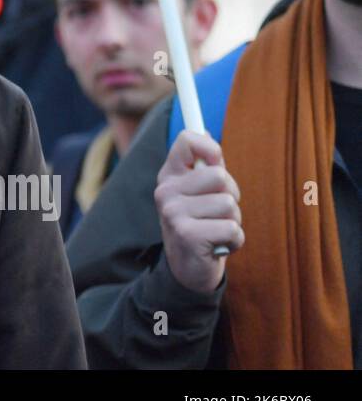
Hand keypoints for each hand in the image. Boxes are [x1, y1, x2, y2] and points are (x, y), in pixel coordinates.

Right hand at [155, 129, 244, 293]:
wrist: (188, 269)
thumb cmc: (200, 224)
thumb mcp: (197, 193)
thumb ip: (203, 166)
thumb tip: (204, 130)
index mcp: (169, 176)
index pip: (187, 141)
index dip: (210, 147)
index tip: (216, 160)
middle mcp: (166, 191)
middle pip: (220, 176)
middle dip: (231, 196)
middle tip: (219, 212)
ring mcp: (173, 213)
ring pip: (229, 204)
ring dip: (234, 221)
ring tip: (218, 230)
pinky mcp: (187, 235)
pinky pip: (232, 228)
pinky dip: (235, 240)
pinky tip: (219, 246)